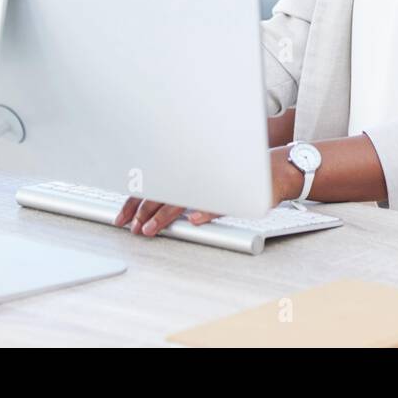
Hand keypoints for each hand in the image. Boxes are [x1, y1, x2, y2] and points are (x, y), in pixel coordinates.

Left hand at [112, 153, 297, 236]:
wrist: (275, 169)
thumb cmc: (236, 173)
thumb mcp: (205, 176)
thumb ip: (181, 186)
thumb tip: (151, 203)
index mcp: (187, 169)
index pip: (155, 183)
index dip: (134, 201)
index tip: (122, 218)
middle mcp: (197, 172)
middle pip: (162, 191)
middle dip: (142, 210)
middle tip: (132, 227)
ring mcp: (215, 182)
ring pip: (183, 198)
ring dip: (164, 215)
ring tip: (150, 229)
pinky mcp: (236, 192)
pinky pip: (217, 203)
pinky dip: (204, 211)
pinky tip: (193, 220)